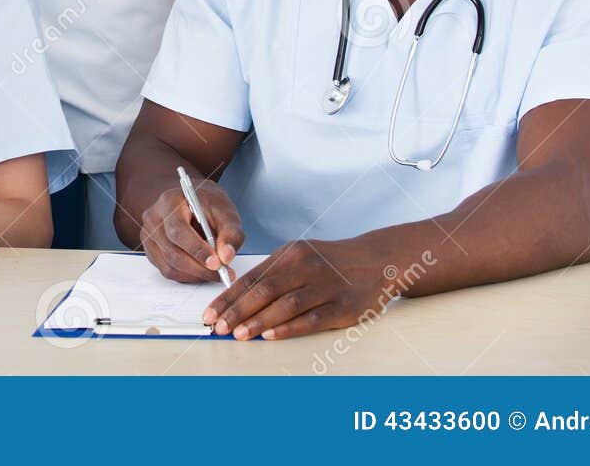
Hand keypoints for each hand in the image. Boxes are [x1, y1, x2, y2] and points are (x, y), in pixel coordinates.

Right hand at [138, 180, 242, 282]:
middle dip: (199, 268)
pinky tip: (202, 270)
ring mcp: (149, 235)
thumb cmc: (209, 205)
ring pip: (169, 265)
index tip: (217, 263)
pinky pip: (167, 271)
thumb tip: (226, 257)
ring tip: (216, 272)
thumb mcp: (226, 211)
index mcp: (170, 201)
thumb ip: (230, 232)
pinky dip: (188, 276)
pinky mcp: (151, 250)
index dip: (197, 249)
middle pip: (172, 251)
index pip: (178, 230)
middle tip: (223, 273)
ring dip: (195, 275)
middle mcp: (153, 218)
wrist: (193, 202)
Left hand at [204, 237, 394, 339]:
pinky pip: (311, 319)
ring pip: (285, 305)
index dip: (229, 297)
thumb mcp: (301, 255)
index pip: (252, 277)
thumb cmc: (331, 262)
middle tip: (218, 326)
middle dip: (238, 310)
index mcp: (291, 254)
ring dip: (259, 321)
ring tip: (239, 334)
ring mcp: (325, 287)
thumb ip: (273, 273)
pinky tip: (270, 335)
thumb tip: (239, 298)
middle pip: (265, 290)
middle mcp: (306, 267)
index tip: (211, 312)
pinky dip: (288, 327)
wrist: (378, 260)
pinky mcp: (342, 307)